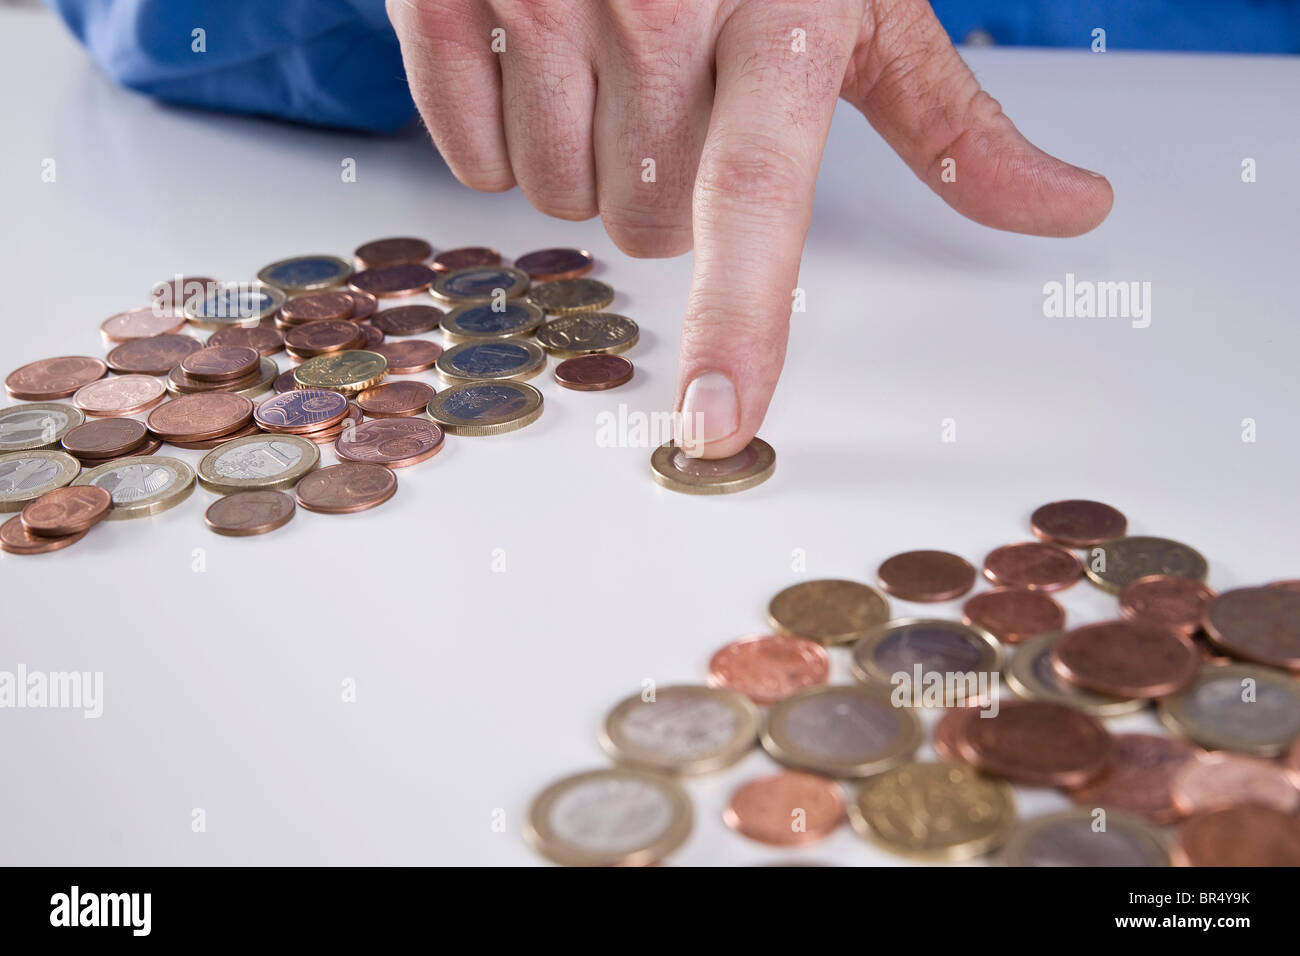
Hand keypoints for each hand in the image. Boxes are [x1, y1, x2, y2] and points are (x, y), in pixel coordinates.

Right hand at [389, 0, 1112, 456]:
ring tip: (606, 59)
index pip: (754, 198)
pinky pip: (469, 156)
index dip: (736, 320)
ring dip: (585, 159)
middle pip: (645, 226)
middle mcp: (654, 4)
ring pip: (555, 196)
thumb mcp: (864, 5)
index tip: (718, 425)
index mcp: (775, 17)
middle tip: (678, 96)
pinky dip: (505, 131)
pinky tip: (538, 54)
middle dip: (663, 189)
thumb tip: (1072, 211)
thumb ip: (951, 124)